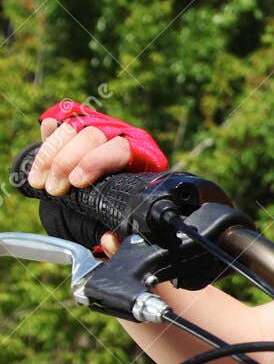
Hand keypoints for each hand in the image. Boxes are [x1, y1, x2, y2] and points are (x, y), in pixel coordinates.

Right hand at [27, 101, 166, 253]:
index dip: (95, 162)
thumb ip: (122, 237)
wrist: (115, 196)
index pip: (121, 150)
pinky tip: (44, 141)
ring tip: (40, 181)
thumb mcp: (128, 223)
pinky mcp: (81, 128)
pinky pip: (64, 122)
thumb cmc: (125, 209)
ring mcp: (102, 129)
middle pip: (93, 135)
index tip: (76, 183)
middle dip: (67, 161)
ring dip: (51, 154)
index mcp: (144, 159)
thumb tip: (110, 241)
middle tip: (53, 188)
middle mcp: (124, 137)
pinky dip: (51, 134)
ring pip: (74, 128)